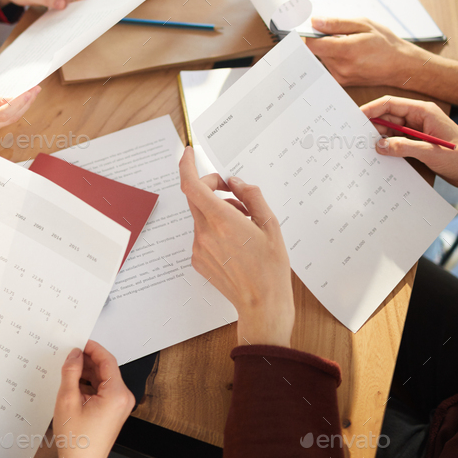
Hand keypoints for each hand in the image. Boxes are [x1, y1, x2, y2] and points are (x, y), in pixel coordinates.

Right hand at [0, 86, 39, 140]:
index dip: (22, 101)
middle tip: (36, 89)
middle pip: (12, 117)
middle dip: (27, 102)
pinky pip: (3, 122)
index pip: (7, 112)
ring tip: (31, 93)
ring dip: (22, 107)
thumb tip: (10, 99)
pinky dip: (13, 111)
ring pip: (10, 120)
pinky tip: (18, 101)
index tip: (31, 90)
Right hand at [53, 341, 133, 457]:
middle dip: (88, 361)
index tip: (80, 342)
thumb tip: (75, 355)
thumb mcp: (68, 400)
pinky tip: (74, 386)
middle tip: (71, 355)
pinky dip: (90, 385)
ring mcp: (120, 406)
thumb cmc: (77, 442)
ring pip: (104, 379)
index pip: (107, 360)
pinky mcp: (114, 411)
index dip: (92, 348)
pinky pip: (103, 390)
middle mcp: (123, 398)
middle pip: (106, 369)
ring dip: (87, 373)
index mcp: (117, 394)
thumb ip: (71, 372)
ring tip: (69, 372)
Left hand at [179, 147, 293, 346]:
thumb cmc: (271, 267)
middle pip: (196, 197)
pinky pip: (202, 233)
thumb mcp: (270, 225)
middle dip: (210, 186)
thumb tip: (235, 181)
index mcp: (223, 221)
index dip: (186, 165)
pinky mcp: (197, 259)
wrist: (262, 304)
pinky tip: (235, 242)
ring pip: (201, 215)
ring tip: (243, 223)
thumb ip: (251, 196)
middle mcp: (205, 233)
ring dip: (217, 210)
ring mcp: (199, 248)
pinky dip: (215, 228)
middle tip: (231, 190)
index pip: (192, 185)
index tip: (189, 153)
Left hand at [305, 17, 424, 87]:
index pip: (312, 44)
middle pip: (314, 52)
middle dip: (318, 40)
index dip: (307, 34)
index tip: (309, 27)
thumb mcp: (363, 25)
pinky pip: (327, 67)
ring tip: (343, 43)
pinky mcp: (341, 81)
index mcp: (347, 51)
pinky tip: (344, 52)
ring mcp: (341, 76)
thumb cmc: (385, 43)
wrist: (399, 65)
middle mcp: (341, 67)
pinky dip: (330, 57)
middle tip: (328, 32)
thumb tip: (315, 21)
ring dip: (325, 49)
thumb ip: (336, 24)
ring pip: (320, 59)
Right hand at [361, 96, 457, 201]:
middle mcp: (420, 119)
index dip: (372, 109)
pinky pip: (398, 142)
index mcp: (424, 112)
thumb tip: (380, 145)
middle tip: (357, 137)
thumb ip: (404, 147)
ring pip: (392, 130)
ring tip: (366, 147)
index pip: (391, 104)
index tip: (356, 118)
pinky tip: (381, 154)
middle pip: (389, 117)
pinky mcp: (419, 144)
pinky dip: (389, 146)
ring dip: (380, 138)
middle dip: (373, 126)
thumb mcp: (431, 153)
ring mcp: (419, 131)